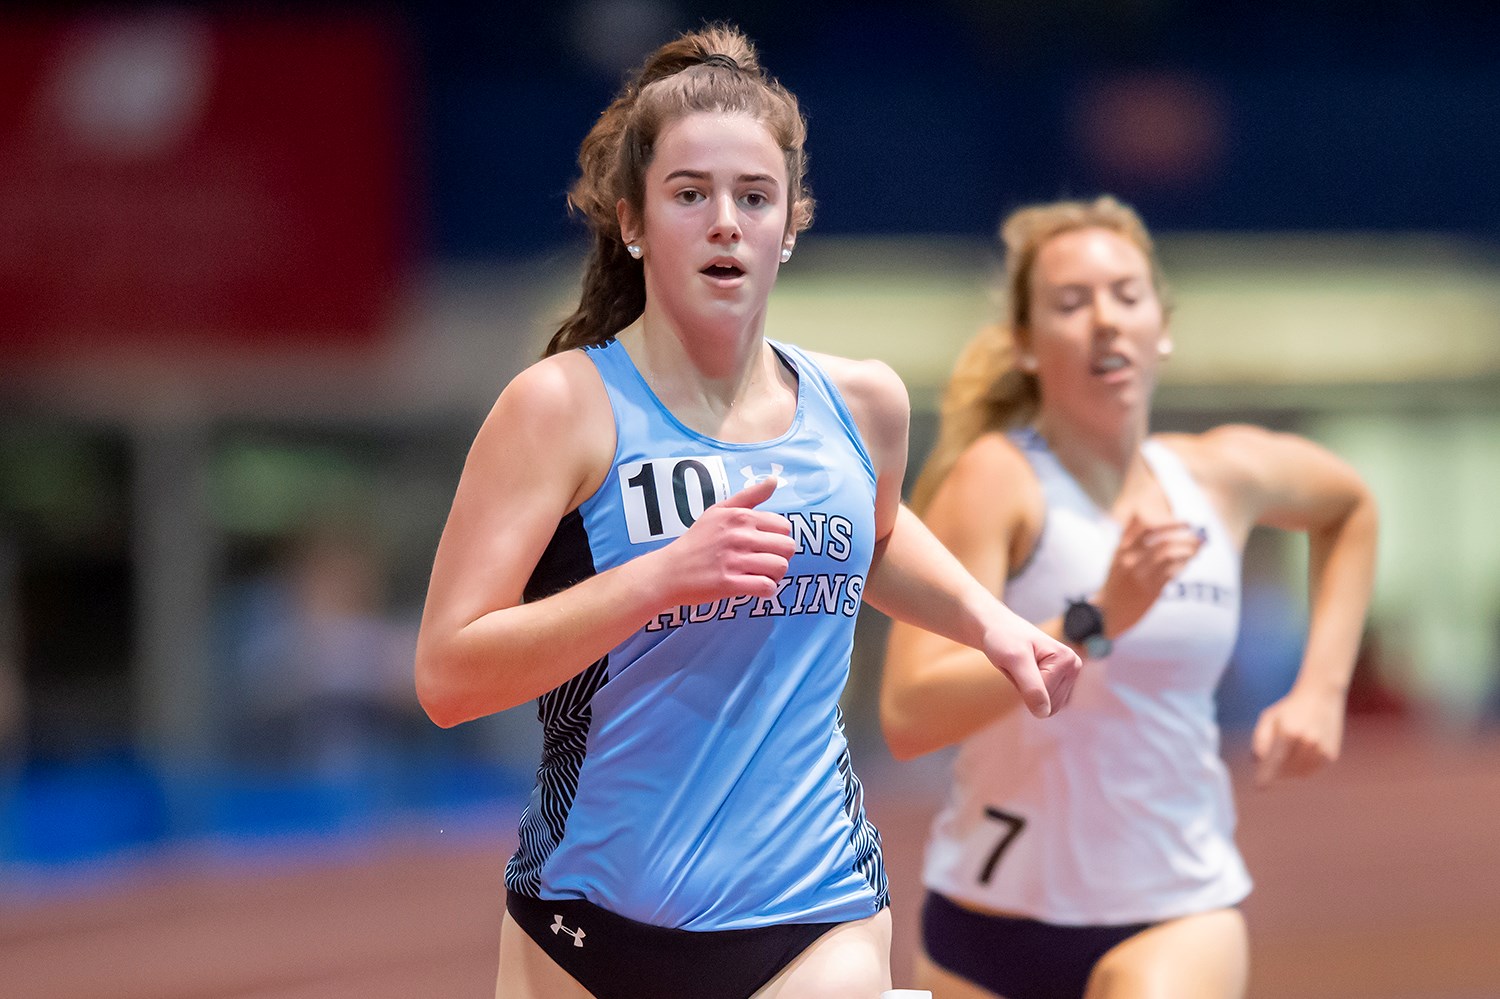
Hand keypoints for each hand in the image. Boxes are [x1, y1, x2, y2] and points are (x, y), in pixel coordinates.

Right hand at [652, 476, 795, 606]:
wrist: (669, 571)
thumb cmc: (696, 541)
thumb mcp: (719, 511)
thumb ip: (749, 496)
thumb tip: (774, 480)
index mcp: (740, 516)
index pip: (784, 526)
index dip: (778, 537)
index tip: (764, 545)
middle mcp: (739, 535)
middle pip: (788, 547)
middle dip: (780, 556)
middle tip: (764, 562)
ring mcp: (734, 560)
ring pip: (780, 567)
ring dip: (775, 574)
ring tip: (761, 574)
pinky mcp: (729, 583)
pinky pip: (766, 587)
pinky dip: (766, 589)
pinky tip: (755, 587)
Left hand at [982, 609, 1082, 718]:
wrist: (997, 630)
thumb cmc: (1004, 639)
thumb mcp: (1014, 660)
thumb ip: (1031, 687)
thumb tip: (1044, 713)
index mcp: (1068, 660)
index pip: (1045, 696)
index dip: (1023, 684)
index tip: (1018, 663)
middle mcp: (1073, 667)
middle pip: (1050, 704)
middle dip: (1026, 689)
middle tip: (1018, 668)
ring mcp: (1067, 675)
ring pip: (1047, 706)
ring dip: (1026, 691)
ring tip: (1021, 669)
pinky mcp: (1060, 681)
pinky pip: (1043, 703)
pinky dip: (1028, 692)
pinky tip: (1025, 673)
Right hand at [1097, 515, 1204, 634]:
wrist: (1107, 613)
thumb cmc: (1116, 584)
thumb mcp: (1118, 560)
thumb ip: (1132, 544)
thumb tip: (1160, 530)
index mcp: (1122, 549)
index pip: (1146, 526)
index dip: (1169, 522)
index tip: (1184, 523)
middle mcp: (1130, 559)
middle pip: (1161, 538)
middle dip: (1182, 533)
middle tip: (1196, 535)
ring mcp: (1140, 574)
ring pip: (1169, 554)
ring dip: (1187, 549)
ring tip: (1196, 549)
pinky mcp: (1149, 590)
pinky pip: (1172, 572)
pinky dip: (1183, 564)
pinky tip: (1188, 563)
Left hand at [1252, 687, 1345, 786]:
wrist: (1321, 697)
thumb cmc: (1290, 708)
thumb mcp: (1269, 717)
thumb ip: (1260, 739)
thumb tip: (1256, 762)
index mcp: (1290, 732)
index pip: (1275, 761)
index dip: (1266, 775)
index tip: (1259, 787)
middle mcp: (1308, 742)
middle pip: (1286, 770)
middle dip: (1275, 773)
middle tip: (1268, 770)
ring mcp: (1321, 749)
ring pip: (1300, 773)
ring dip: (1288, 773)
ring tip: (1283, 760)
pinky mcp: (1331, 755)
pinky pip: (1311, 771)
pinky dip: (1301, 771)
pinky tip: (1297, 759)